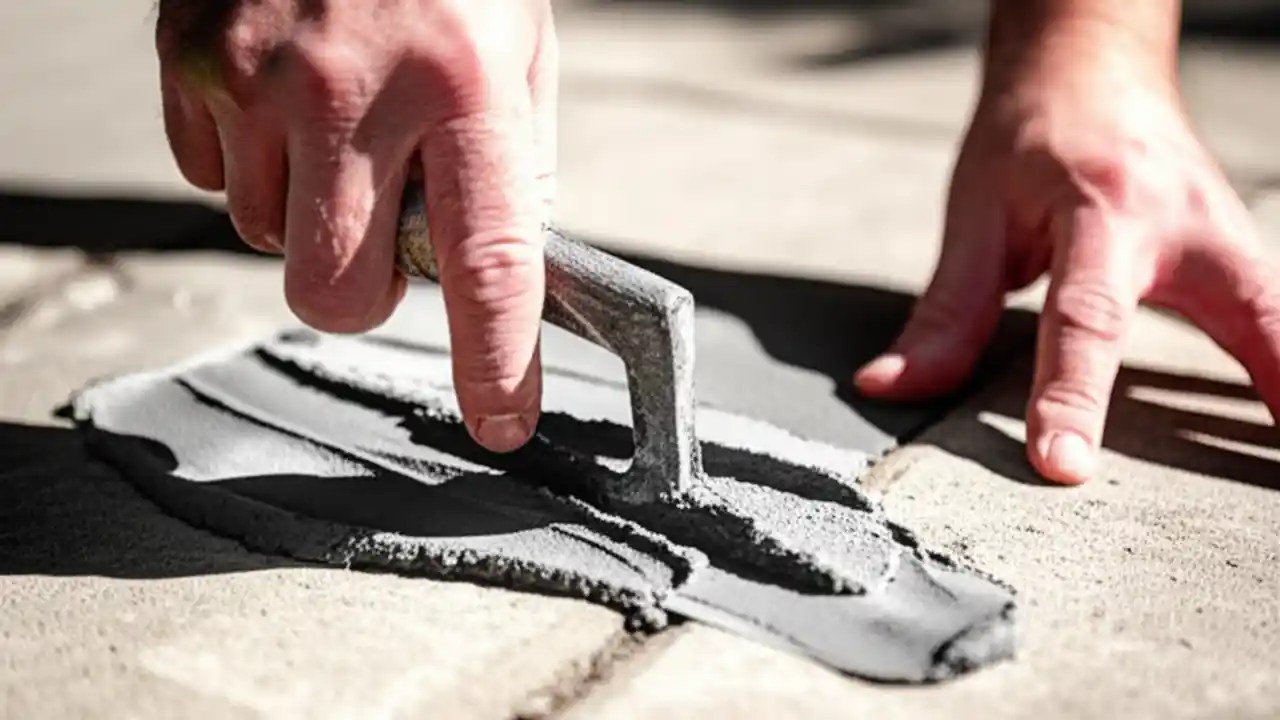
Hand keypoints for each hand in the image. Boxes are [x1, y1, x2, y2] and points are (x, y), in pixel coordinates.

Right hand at [155, 0, 557, 451]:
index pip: (486, 261)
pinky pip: (209, 177)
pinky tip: (284, 98)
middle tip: (385, 231)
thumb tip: (497, 274)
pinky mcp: (188, 55)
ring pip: (263, 237)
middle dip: (361, 291)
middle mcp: (351, 87)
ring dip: (306, 213)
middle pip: (334, 290)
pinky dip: (250, 162)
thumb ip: (508, 166)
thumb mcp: (519, 51)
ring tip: (336, 125)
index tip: (502, 422)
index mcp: (464, 85)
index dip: (494, 362)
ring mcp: (254, 72)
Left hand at [855, 19, 1279, 484]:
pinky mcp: (1244, 256)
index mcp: (1101, 208)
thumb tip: (886, 389)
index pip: (1085, 317)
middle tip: (1262, 485)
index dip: (1070, 395)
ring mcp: (1230, 237)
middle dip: (1270, 391)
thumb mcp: (976, 213)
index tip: (1061, 464)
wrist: (1092, 70)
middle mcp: (1183, 222)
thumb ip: (944, 311)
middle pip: (1243, 315)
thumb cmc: (1028, 140)